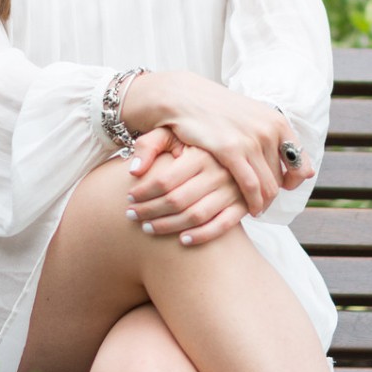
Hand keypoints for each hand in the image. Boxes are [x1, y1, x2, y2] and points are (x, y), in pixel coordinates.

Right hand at [121, 72, 311, 217]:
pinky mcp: (231, 150)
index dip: (294, 182)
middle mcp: (269, 130)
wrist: (184, 97)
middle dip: (271, 195)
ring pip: (268, 186)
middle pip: (280, 178)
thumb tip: (310, 171)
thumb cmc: (217, 112)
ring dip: (263, 203)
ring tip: (254, 210)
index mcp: (277, 122)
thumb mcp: (253, 119)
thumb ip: (277, 143)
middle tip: (261, 204)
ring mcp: (251, 139)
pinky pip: (251, 186)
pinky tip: (247, 211)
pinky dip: (252, 203)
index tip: (282, 189)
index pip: (300, 164)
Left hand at [123, 128, 247, 245]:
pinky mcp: (243, 203)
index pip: (165, 180)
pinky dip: (202, 235)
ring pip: (196, 216)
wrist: (231, 137)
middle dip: (150, 211)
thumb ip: (149, 145)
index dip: (143, 193)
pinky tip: (182, 240)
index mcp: (201, 153)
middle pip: (177, 200)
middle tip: (132, 215)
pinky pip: (223, 225)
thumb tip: (133, 171)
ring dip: (169, 226)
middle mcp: (220, 171)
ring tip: (147, 228)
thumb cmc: (192, 138)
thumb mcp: (171, 131)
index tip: (128, 198)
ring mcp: (234, 189)